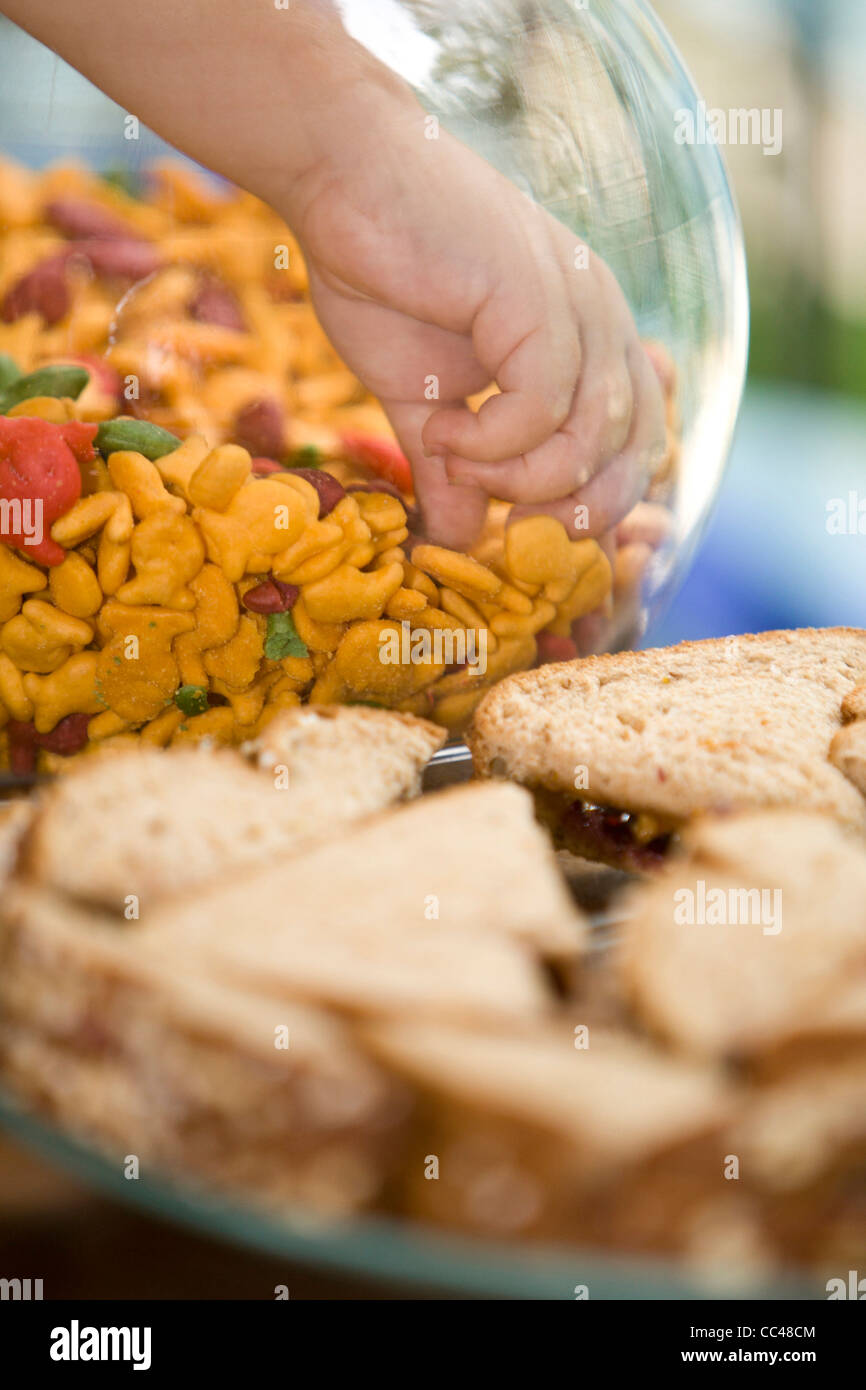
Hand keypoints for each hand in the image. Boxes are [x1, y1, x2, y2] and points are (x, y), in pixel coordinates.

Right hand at [287, 95, 665, 547]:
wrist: (344, 179)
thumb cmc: (384, 275)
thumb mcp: (423, 399)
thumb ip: (451, 468)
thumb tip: (454, 540)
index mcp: (592, 346)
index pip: (638, 450)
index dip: (595, 508)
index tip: (523, 528)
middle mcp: (604, 326)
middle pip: (634, 458)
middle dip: (566, 511)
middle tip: (496, 515)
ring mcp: (581, 308)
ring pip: (592, 440)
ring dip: (518, 477)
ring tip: (452, 458)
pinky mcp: (541, 298)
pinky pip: (543, 408)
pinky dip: (492, 442)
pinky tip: (443, 427)